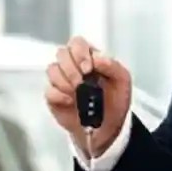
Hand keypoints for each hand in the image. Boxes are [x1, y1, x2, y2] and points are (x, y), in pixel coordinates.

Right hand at [46, 36, 131, 155]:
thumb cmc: (114, 102)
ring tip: (78, 93)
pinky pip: (48, 90)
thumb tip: (98, 58)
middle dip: (71, 69)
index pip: (77, 43)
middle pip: (61, 53)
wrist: (108, 127)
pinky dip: (59, 95)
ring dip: (65, 81)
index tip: (88, 68)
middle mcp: (73, 66)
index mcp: (89, 57)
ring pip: (52, 70)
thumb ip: (113, 66)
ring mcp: (62, 81)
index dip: (80, 53)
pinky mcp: (54, 96)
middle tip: (81, 82)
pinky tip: (70, 101)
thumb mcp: (122, 81)